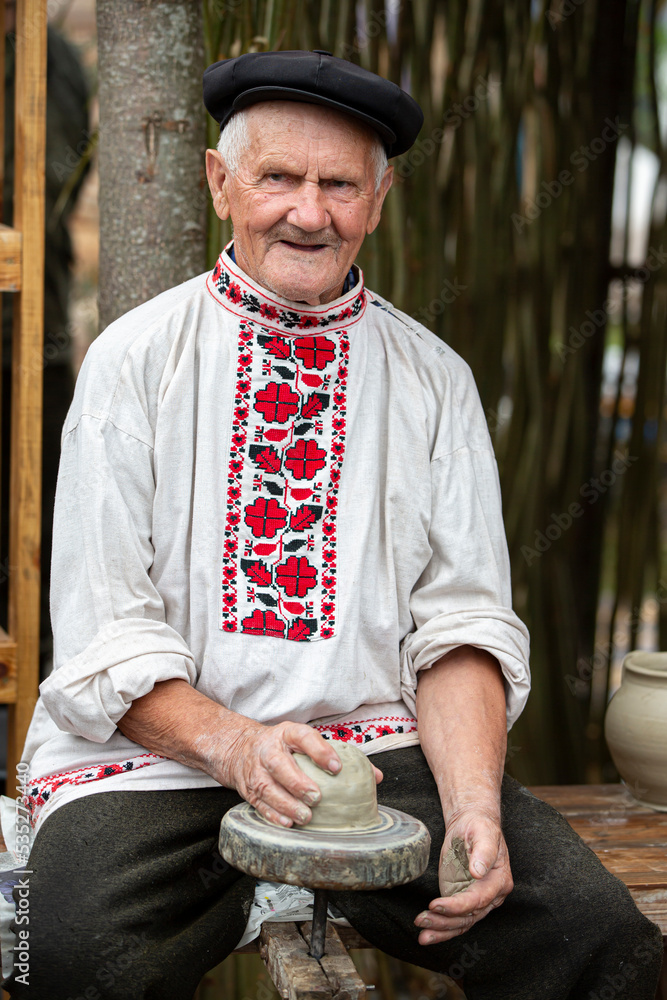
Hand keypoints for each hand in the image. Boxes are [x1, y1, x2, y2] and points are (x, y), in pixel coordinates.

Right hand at [226, 721, 381, 827]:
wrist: (241, 749)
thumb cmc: (284, 747)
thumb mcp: (306, 741)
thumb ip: (339, 757)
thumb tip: (376, 776)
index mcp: (288, 733)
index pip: (304, 737)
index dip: (320, 751)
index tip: (337, 767)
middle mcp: (269, 749)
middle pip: (279, 764)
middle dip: (297, 782)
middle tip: (317, 797)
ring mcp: (255, 769)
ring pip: (267, 786)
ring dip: (286, 803)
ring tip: (305, 816)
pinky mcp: (248, 788)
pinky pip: (258, 802)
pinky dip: (272, 814)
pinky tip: (287, 822)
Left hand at [414, 809, 512, 944]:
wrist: (471, 824)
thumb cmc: (479, 826)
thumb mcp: (483, 832)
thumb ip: (483, 851)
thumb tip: (478, 871)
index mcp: (500, 880)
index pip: (479, 899)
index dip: (458, 905)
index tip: (436, 904)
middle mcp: (491, 896)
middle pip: (469, 917)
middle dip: (445, 922)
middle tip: (423, 920)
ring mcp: (476, 900)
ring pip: (461, 923)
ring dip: (441, 930)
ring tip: (422, 934)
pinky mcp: (462, 900)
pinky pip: (455, 920)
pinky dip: (442, 930)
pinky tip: (427, 935)